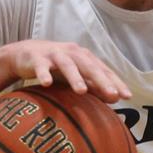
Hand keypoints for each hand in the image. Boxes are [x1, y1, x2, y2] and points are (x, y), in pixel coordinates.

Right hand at [4, 40, 130, 101]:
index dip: (116, 82)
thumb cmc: (56, 67)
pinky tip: (46, 84)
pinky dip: (43, 74)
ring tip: (81, 91)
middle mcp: (72, 53)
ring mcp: (54, 55)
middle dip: (101, 80)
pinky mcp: (37, 59)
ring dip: (75, 77)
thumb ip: (94, 85)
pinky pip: (41, 67)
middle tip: (112, 94)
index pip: (103, 70)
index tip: (127, 97)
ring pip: (67, 65)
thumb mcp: (76, 75)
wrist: (26, 54)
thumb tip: (115, 99)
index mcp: (84, 57)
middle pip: (89, 66)